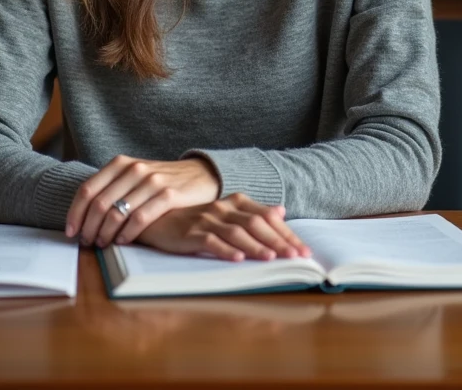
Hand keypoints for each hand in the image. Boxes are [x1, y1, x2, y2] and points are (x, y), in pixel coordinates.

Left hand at [65, 155, 219, 247]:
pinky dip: (127, 234)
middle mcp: (134, 169)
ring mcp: (151, 181)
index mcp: (121, 164)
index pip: (88, 189)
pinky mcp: (168, 195)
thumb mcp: (135, 176)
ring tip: (102, 244)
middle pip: (99, 204)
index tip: (71, 231)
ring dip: (105, 233)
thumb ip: (112, 188)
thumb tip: (83, 214)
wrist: (200, 175)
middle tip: (86, 242)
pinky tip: (123, 242)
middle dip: (88, 227)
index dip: (75, 213)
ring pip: (117, 213)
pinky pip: (139, 219)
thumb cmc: (161, 180)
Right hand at [135, 193, 312, 262]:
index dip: (287, 233)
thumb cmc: (196, 221)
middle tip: (297, 258)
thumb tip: (280, 210)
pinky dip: (226, 250)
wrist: (158, 219)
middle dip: (278, 241)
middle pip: (256, 224)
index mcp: (235, 202)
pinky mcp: (190, 233)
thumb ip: (252, 213)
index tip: (304, 251)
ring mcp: (207, 219)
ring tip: (272, 259)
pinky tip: (238, 259)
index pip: (267, 217)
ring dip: (256, 246)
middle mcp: (223, 208)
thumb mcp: (226, 215)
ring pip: (237, 232)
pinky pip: (210, 241)